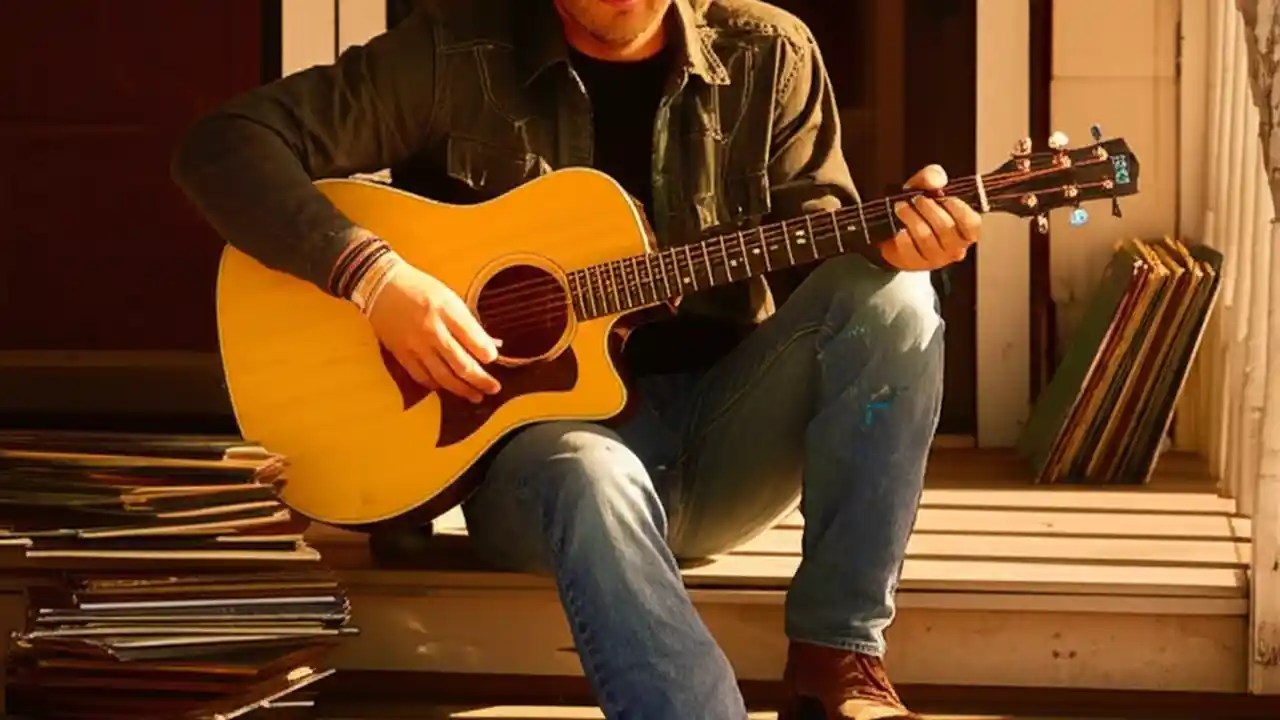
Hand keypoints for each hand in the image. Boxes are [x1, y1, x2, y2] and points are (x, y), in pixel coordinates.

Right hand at [366, 263, 501, 402]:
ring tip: (476, 396)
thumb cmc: (420, 287)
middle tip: (494, 388)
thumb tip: (491, 345)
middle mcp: (432, 329)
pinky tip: (447, 388)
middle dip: (481, 379)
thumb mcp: (449, 297)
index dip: (488, 354)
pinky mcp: (401, 354)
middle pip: (461, 364)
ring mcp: (415, 345)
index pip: (474, 339)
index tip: (493, 359)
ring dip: (462, 390)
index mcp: (447, 310)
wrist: (381, 285)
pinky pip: (422, 376)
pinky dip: (436, 385)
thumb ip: (469, 323)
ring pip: (443, 376)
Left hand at [878, 164, 979, 270]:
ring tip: (900, 207)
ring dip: (911, 217)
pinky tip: (899, 229)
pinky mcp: (916, 264)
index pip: (972, 223)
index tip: (942, 195)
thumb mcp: (926, 188)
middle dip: (928, 208)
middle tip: (916, 198)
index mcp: (966, 231)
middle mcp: (955, 247)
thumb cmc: (919, 210)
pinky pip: (909, 249)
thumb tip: (936, 181)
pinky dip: (902, 236)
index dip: (957, 207)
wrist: (895, 233)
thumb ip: (933, 177)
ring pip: (925, 236)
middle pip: (945, 227)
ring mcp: (936, 259)